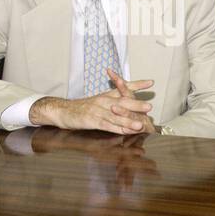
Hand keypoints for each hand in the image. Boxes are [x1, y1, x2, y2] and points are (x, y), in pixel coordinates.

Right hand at [29, 69, 154, 133]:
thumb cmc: (86, 106)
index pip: (124, 88)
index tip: (151, 83)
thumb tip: (136, 90)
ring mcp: (97, 111)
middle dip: (135, 105)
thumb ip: (120, 93)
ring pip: (114, 116)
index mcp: (107, 95)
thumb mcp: (103, 97)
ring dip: (127, 120)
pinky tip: (124, 132)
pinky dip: (116, 129)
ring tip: (139, 124)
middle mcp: (103, 101)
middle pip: (121, 102)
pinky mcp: (91, 121)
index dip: (137, 85)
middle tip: (149, 107)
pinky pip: (106, 125)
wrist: (63, 111)